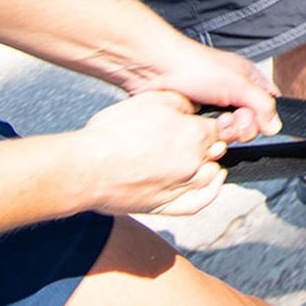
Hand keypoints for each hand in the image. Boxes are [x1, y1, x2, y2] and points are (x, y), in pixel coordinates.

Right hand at [75, 91, 232, 216]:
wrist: (86, 168)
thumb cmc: (113, 133)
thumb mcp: (153, 100)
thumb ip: (182, 102)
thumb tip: (195, 109)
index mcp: (194, 134)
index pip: (219, 128)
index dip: (211, 124)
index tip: (202, 123)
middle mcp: (193, 162)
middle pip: (215, 151)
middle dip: (209, 143)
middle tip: (191, 138)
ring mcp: (181, 186)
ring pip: (211, 175)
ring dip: (209, 165)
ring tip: (196, 157)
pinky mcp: (165, 206)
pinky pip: (198, 203)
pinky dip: (211, 193)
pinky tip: (212, 183)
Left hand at [122, 38, 277, 143]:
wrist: (158, 71)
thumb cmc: (198, 67)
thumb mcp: (240, 84)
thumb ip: (263, 105)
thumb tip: (276, 127)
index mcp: (249, 82)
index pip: (269, 106)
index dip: (265, 116)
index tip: (254, 117)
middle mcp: (234, 96)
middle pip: (251, 125)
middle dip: (242, 126)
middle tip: (230, 117)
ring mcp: (215, 110)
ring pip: (231, 134)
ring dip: (225, 131)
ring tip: (213, 120)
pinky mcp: (198, 122)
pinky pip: (211, 137)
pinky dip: (208, 136)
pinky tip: (200, 126)